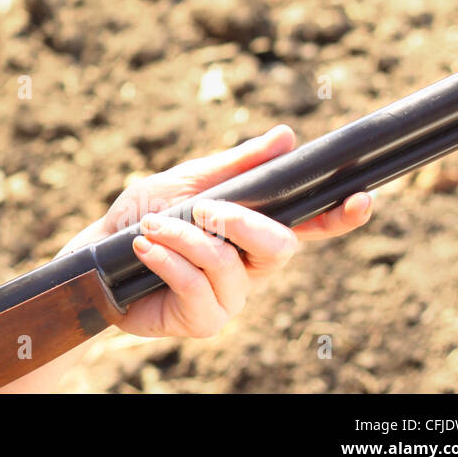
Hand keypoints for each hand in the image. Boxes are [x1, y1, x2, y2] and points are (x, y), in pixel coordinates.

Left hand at [57, 125, 374, 338]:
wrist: (96, 254)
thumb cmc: (143, 214)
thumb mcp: (188, 181)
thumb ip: (237, 165)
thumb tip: (287, 136)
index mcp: (254, 230)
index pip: (310, 225)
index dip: (340, 215)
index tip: (361, 196)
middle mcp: (251, 267)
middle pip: (279, 248)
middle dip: (240, 222)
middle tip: (200, 209)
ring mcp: (230, 297)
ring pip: (226, 263)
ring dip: (183, 238)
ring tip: (150, 226)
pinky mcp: (203, 320)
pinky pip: (195, 286)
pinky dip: (165, 259)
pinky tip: (143, 247)